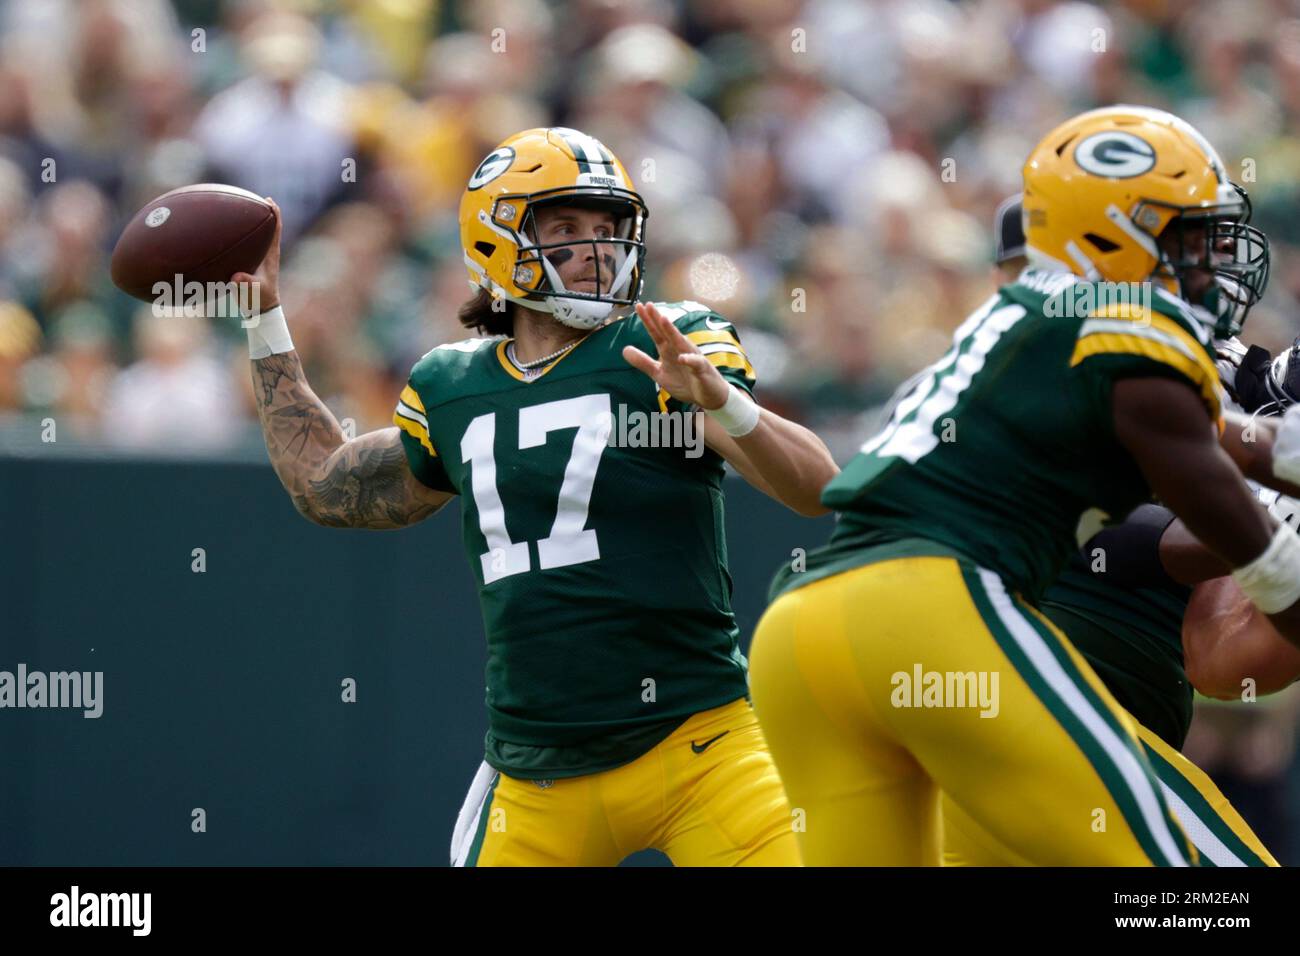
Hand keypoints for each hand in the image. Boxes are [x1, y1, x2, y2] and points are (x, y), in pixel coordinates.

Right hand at [231, 197, 281, 311]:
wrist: (260, 309)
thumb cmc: (260, 299)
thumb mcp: (253, 291)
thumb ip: (246, 283)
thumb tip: (236, 277)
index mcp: (270, 254)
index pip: (275, 229)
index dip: (274, 213)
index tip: (268, 200)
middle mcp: (265, 252)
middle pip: (265, 227)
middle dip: (259, 211)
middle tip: (250, 197)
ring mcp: (258, 257)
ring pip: (255, 235)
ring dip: (247, 222)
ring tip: (235, 208)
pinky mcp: (249, 263)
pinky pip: (243, 245)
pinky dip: (235, 236)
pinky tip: (220, 233)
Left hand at [622, 302, 730, 409]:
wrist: (708, 396)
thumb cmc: (685, 382)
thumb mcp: (659, 374)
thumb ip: (643, 362)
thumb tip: (624, 350)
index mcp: (668, 349)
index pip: (656, 333)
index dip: (648, 321)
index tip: (638, 307)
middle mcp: (680, 349)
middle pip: (667, 332)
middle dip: (658, 319)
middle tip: (648, 305)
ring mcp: (691, 358)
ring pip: (681, 342)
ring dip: (673, 332)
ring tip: (663, 320)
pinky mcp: (701, 370)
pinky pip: (695, 364)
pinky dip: (689, 360)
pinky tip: (682, 357)